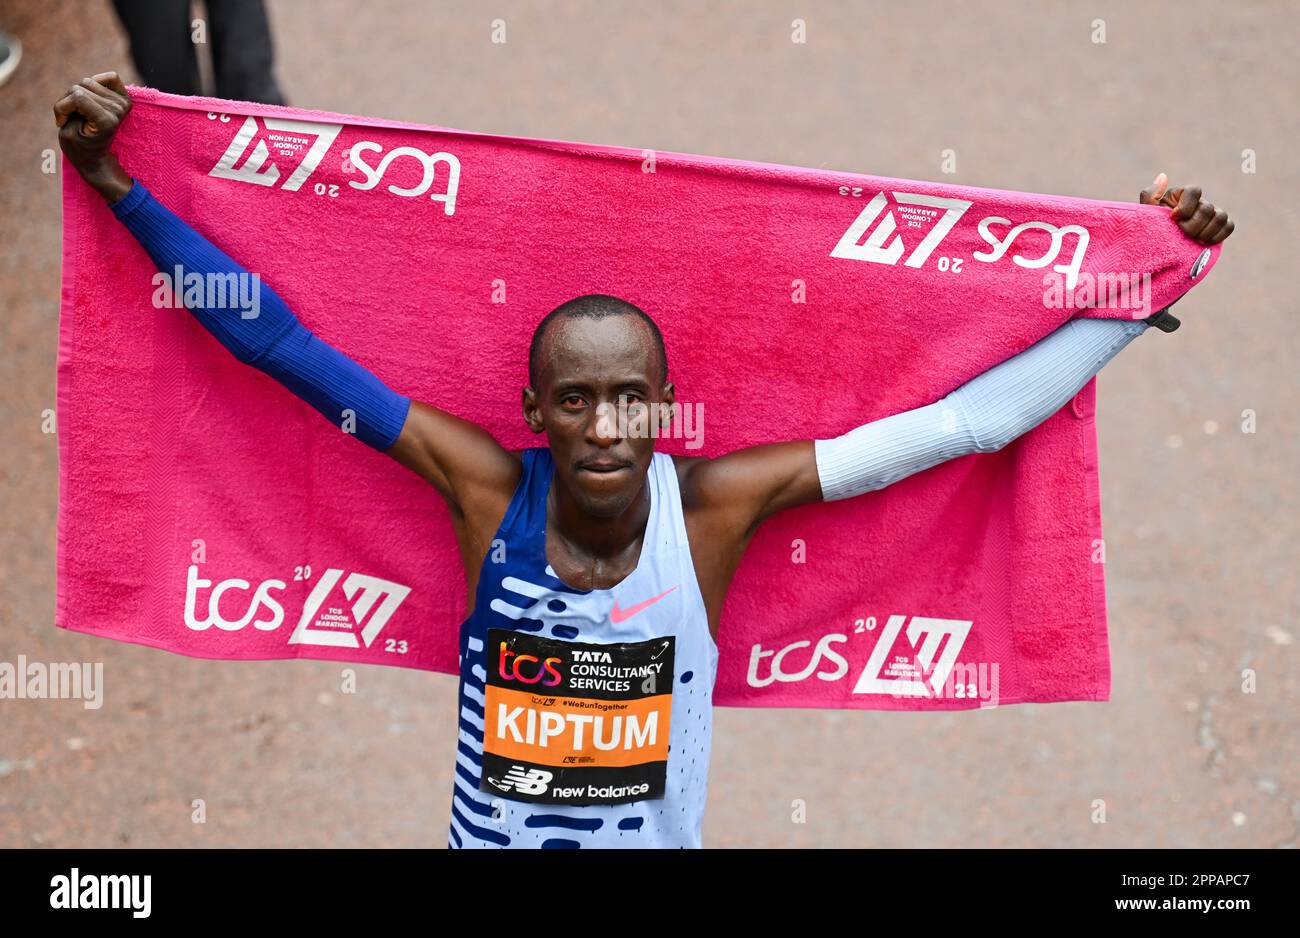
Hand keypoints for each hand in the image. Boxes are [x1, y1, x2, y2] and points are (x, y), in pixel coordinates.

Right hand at [54, 71, 133, 203]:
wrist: (95, 157)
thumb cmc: (78, 146)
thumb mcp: (66, 130)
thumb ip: (69, 107)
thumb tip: (85, 85)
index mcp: (106, 121)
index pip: (77, 96)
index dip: (62, 107)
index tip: (62, 123)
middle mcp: (117, 111)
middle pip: (80, 87)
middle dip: (69, 101)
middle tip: (73, 119)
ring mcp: (122, 105)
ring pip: (88, 82)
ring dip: (79, 94)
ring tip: (81, 112)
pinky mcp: (124, 99)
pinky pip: (111, 77)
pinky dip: (98, 81)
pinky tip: (93, 96)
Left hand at [1139, 173, 1233, 244]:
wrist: (1157, 248)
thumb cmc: (1151, 229)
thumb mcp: (1145, 214)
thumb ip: (1150, 195)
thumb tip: (1163, 176)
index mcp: (1181, 195)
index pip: (1194, 191)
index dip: (1186, 206)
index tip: (1173, 218)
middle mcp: (1198, 202)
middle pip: (1207, 208)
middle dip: (1193, 225)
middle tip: (1181, 233)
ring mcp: (1210, 214)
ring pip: (1220, 217)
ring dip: (1205, 232)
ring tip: (1192, 240)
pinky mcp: (1218, 227)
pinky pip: (1229, 226)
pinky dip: (1217, 236)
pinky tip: (1203, 242)